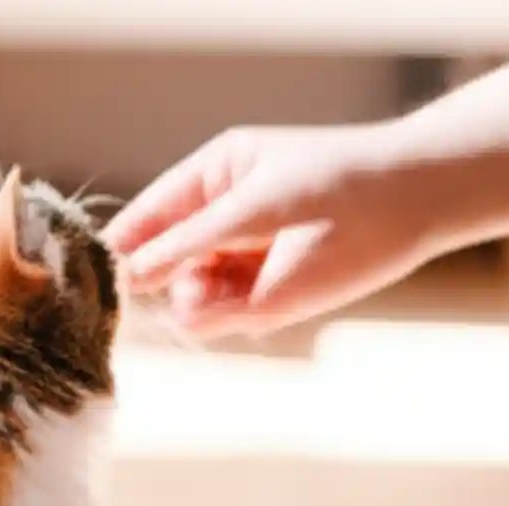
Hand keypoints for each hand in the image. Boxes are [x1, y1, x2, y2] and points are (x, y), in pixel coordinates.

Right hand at [104, 123, 440, 339]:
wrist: (413, 206)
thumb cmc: (334, 185)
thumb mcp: (249, 206)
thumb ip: (188, 242)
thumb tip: (131, 274)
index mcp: (210, 181)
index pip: (147, 216)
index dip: (121, 242)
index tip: (95, 269)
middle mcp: (219, 226)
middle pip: (161, 263)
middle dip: (158, 279)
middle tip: (153, 289)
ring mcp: (240, 266)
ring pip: (188, 299)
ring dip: (193, 301)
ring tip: (219, 293)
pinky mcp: (265, 303)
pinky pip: (219, 320)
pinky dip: (220, 318)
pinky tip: (246, 304)